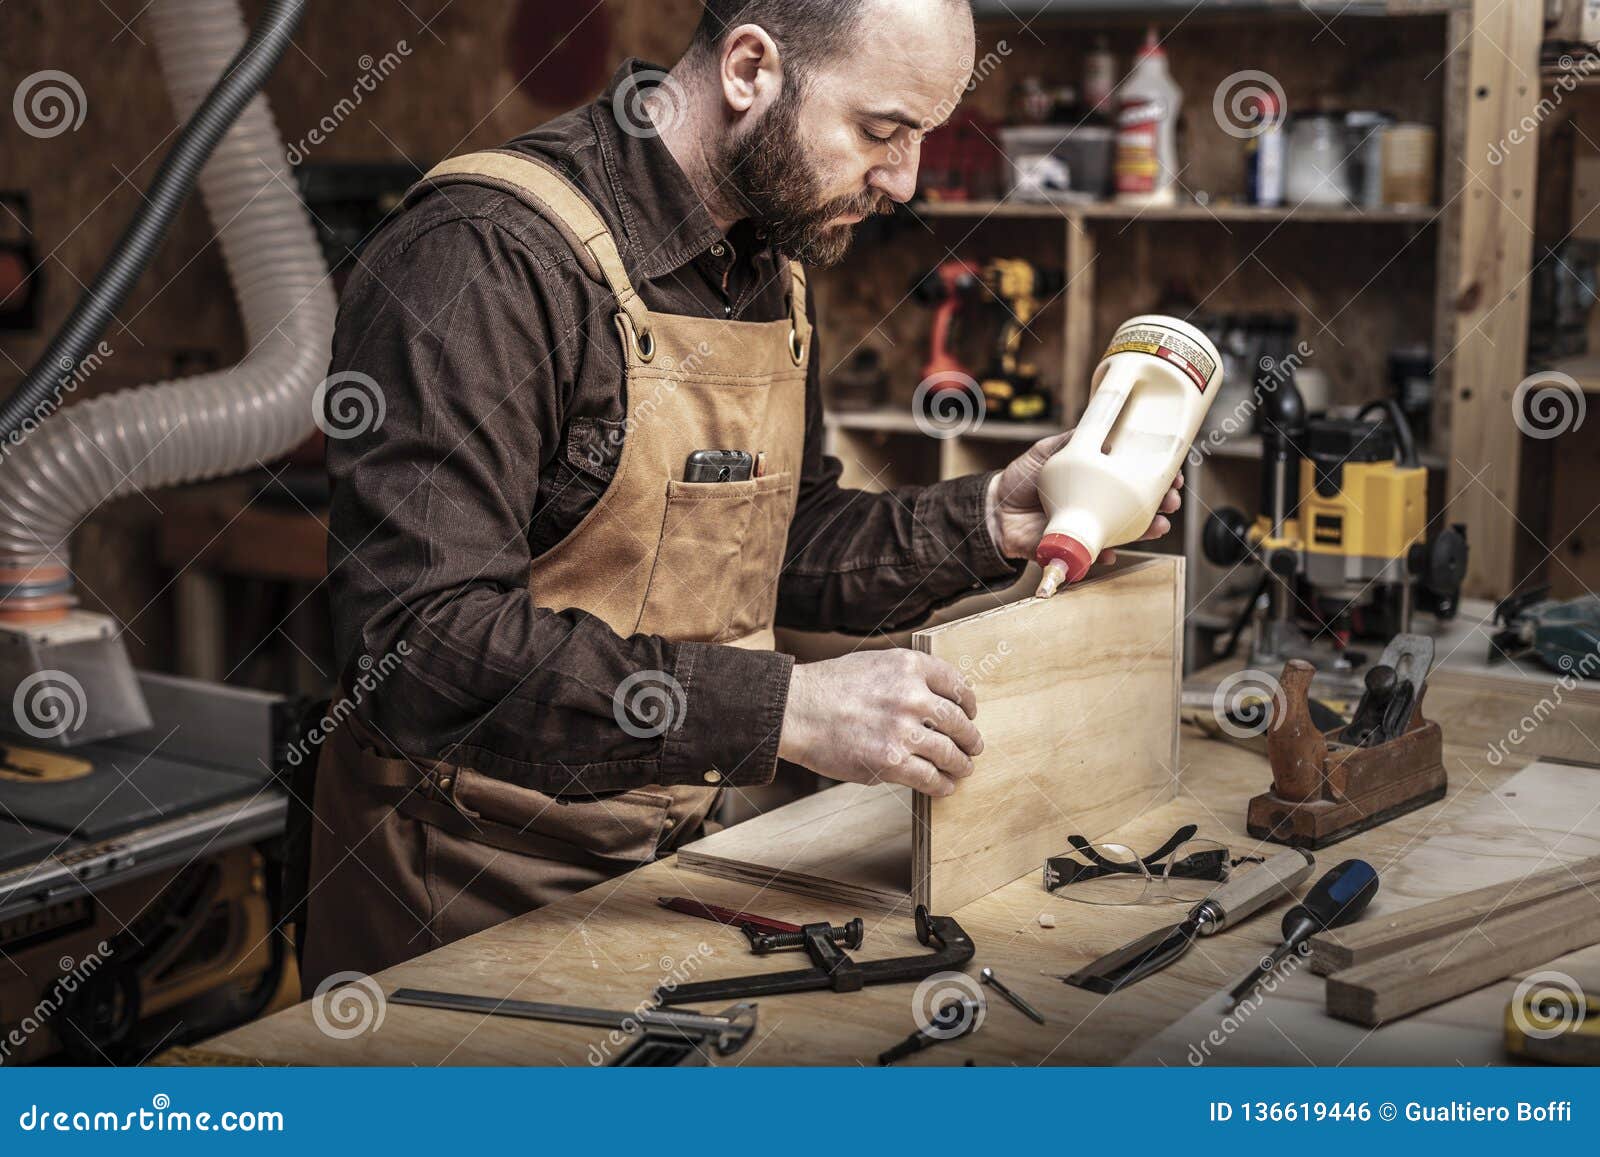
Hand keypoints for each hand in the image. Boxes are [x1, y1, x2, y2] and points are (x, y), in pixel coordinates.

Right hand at [777, 650, 982, 797]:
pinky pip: (930, 777)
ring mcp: (903, 730)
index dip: (969, 703)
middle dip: (970, 738)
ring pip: (949, 752)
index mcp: (909, 666)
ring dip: (961, 764)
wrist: (796, 710)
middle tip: (973, 746)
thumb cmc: (827, 688)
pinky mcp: (891, 761)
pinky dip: (942, 784)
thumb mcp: (872, 664)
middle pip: (958, 721)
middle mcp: (911, 695)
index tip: (970, 713)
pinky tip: (944, 786)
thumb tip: (934, 699)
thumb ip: (904, 677)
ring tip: (963, 769)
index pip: (956, 684)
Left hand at [984, 430, 1183, 562]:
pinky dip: (1104, 553)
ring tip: (1159, 525)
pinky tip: (1112, 551)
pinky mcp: (1074, 547)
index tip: (1174, 474)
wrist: (993, 510)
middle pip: (1138, 506)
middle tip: (1171, 501)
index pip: (1135, 477)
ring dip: (1146, 530)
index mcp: (1096, 480)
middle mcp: (1098, 504)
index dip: (1158, 476)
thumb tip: (1103, 426)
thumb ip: (1074, 440)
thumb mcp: (1048, 452)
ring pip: (1125, 530)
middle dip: (1161, 504)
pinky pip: (1094, 553)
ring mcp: (1089, 526)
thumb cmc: (1022, 479)